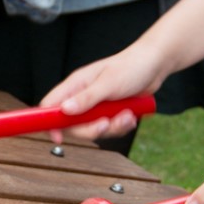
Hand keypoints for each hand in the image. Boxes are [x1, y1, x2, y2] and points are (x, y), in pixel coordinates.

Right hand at [39, 39, 166, 138]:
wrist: (154, 66)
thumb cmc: (131, 67)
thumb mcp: (109, 83)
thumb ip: (86, 98)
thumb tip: (64, 110)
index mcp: (76, 85)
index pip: (51, 105)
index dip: (49, 122)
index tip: (57, 137)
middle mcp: (83, 96)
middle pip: (73, 125)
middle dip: (91, 129)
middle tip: (107, 123)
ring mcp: (96, 106)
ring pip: (94, 129)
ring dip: (112, 127)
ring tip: (126, 115)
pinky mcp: (110, 113)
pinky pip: (109, 129)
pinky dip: (121, 126)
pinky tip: (130, 115)